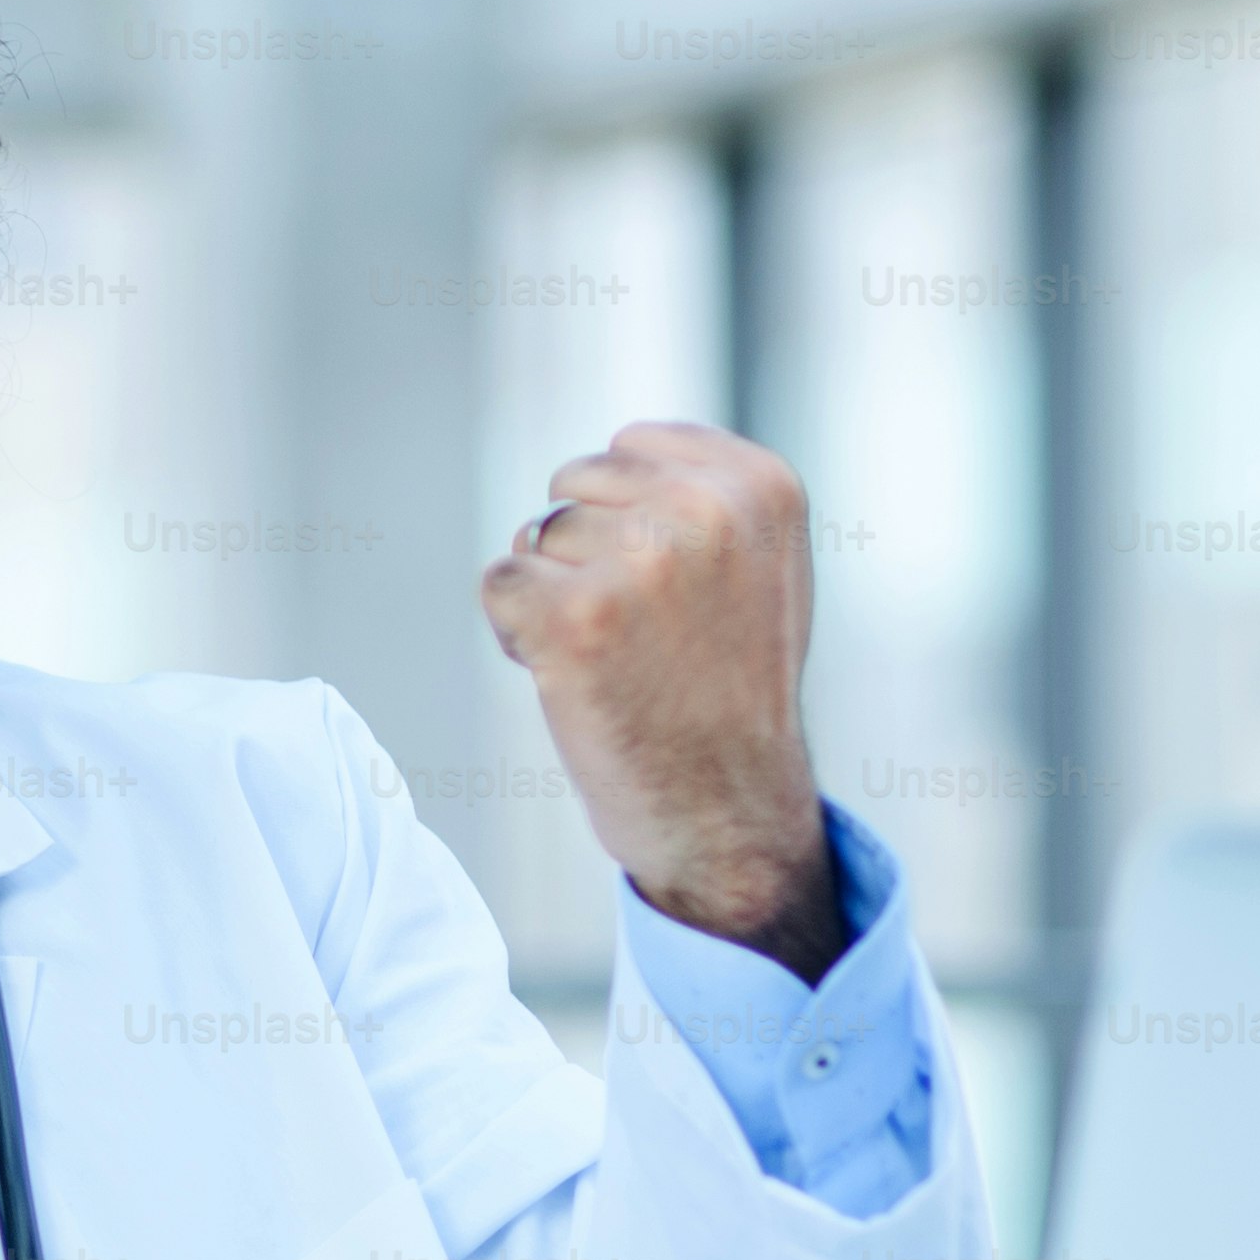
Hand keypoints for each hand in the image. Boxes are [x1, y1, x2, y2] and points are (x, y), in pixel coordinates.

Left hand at [476, 421, 844, 980]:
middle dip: (586, 553)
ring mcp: (641, 562)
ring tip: (616, 659)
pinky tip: (572, 678)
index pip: (630, 447)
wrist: (726, 811)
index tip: (677, 591)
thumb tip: (615, 447)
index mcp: (759, 485)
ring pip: (537, 536)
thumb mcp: (758, 564)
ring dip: (553, 595)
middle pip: (576, 487)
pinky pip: (500, 583)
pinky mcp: (573, 617)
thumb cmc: (727, 691)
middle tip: (642, 634)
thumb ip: (700, 492)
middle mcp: (707, 510)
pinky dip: (515, 633)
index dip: (627, 519)